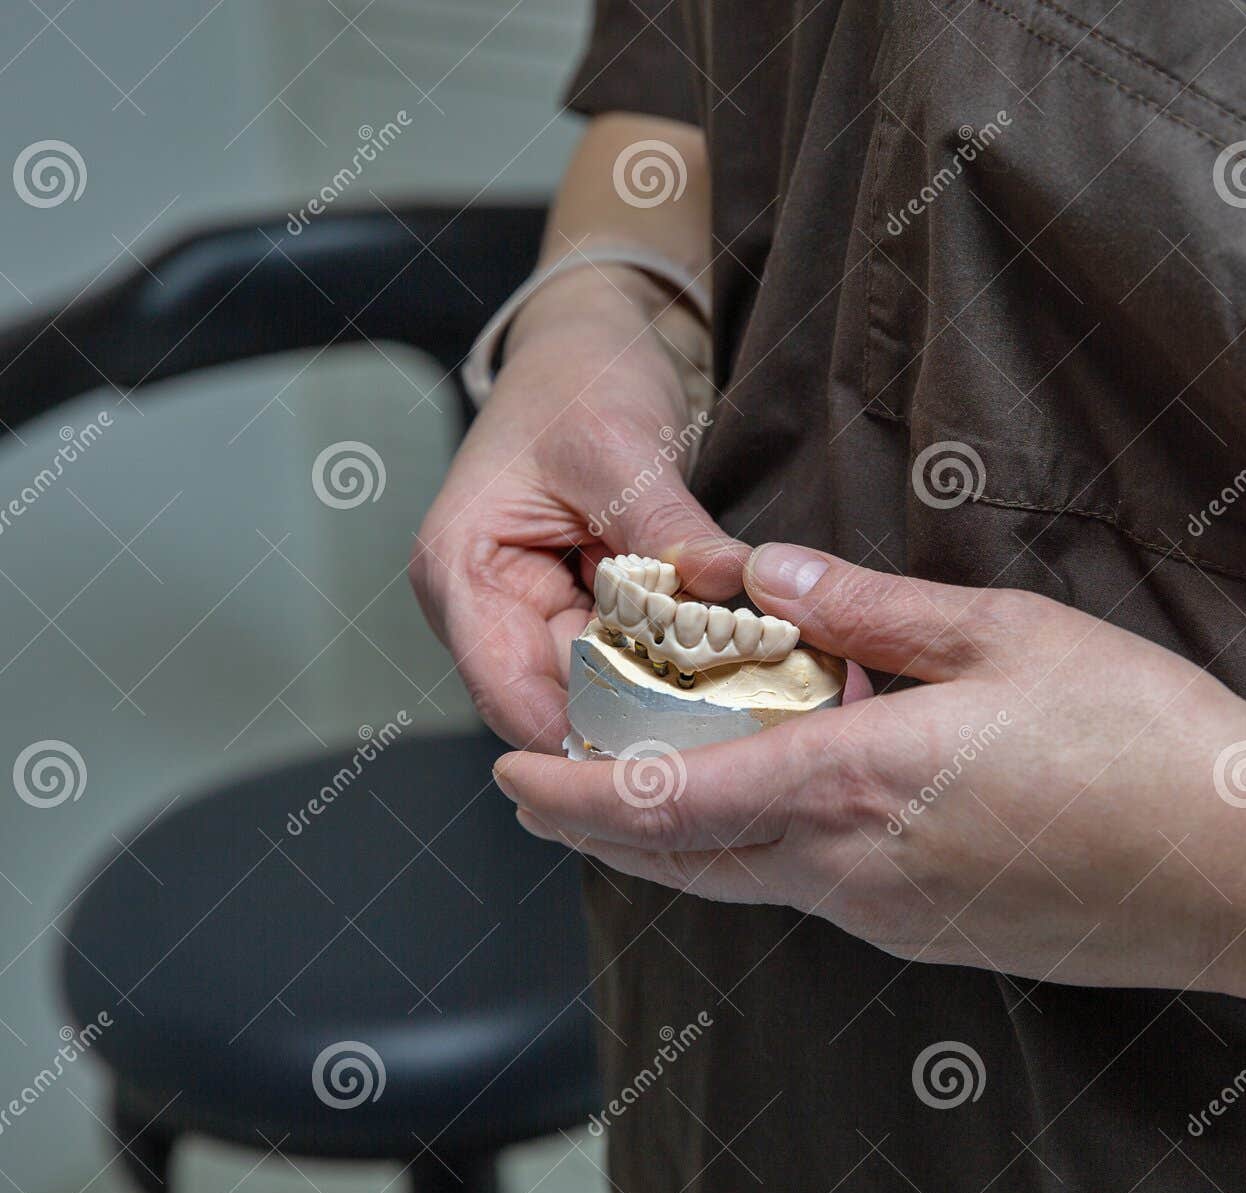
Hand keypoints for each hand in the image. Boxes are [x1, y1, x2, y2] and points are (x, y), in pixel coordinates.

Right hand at [411, 266, 745, 751]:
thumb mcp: (622, 449)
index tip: (662, 749)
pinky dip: (672, 664)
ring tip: (735, 701)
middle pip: (556, 701)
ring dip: (661, 693)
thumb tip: (735, 588)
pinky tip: (726, 668)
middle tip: (723, 729)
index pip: (508, 693)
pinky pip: (628, 658)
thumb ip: (668, 530)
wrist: (595, 343)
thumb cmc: (579, 378)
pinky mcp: (581, 609)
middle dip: (635, 716)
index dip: (579, 732)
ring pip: (598, 688)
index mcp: (462, 572)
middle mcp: (488, 607)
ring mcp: (534, 611)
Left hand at [493, 544, 1245, 993]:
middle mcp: (849, 871)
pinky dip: (761, 850)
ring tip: (647, 784)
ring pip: (742, 882)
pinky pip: (811, 893)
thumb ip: (866, 609)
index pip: (665, 800)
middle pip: (680, 860)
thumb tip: (763, 578)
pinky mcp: (930, 936)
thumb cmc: (1138, 740)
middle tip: (543, 791)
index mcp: (853, 785)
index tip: (509, 777)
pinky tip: (784, 805)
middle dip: (598, 827)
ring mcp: (888, 917)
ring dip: (678, 838)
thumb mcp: (1001, 637)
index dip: (574, 792)